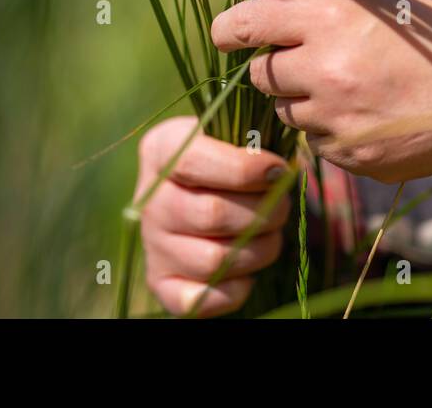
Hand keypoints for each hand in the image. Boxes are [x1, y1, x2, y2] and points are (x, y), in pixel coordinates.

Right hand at [136, 116, 289, 316]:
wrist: (200, 190)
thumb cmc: (228, 155)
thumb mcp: (232, 131)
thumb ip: (250, 139)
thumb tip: (281, 168)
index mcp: (161, 150)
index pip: (195, 161)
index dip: (245, 168)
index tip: (278, 169)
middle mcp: (149, 199)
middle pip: (213, 215)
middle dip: (264, 211)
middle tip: (282, 205)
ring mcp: (152, 244)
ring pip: (215, 260)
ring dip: (260, 249)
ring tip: (270, 233)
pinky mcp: (161, 283)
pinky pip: (200, 300)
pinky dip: (235, 289)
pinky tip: (248, 268)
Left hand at [211, 0, 431, 182]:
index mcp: (328, 20)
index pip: (245, 25)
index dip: (229, 29)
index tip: (227, 34)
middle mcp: (328, 73)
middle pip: (261, 77)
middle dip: (277, 67)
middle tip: (312, 58)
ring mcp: (344, 123)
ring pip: (289, 117)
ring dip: (306, 103)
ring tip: (355, 85)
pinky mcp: (362, 161)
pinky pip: (324, 147)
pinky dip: (337, 132)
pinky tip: (376, 113)